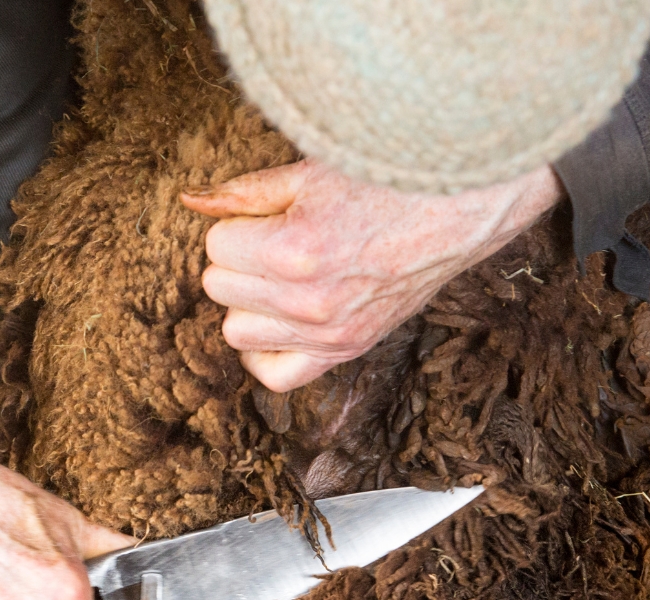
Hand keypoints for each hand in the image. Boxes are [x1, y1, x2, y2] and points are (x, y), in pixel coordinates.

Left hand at [181, 160, 563, 391]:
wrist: (459, 209)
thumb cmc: (388, 182)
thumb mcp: (312, 173)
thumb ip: (245, 192)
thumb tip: (190, 200)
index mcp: (294, 251)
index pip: (216, 245)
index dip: (238, 224)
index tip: (268, 214)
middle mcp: (307, 302)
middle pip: (219, 288)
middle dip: (238, 259)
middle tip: (274, 238)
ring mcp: (327, 333)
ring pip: (236, 332)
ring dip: (248, 302)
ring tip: (280, 274)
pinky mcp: (346, 349)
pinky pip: (275, 376)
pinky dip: (266, 352)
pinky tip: (278, 319)